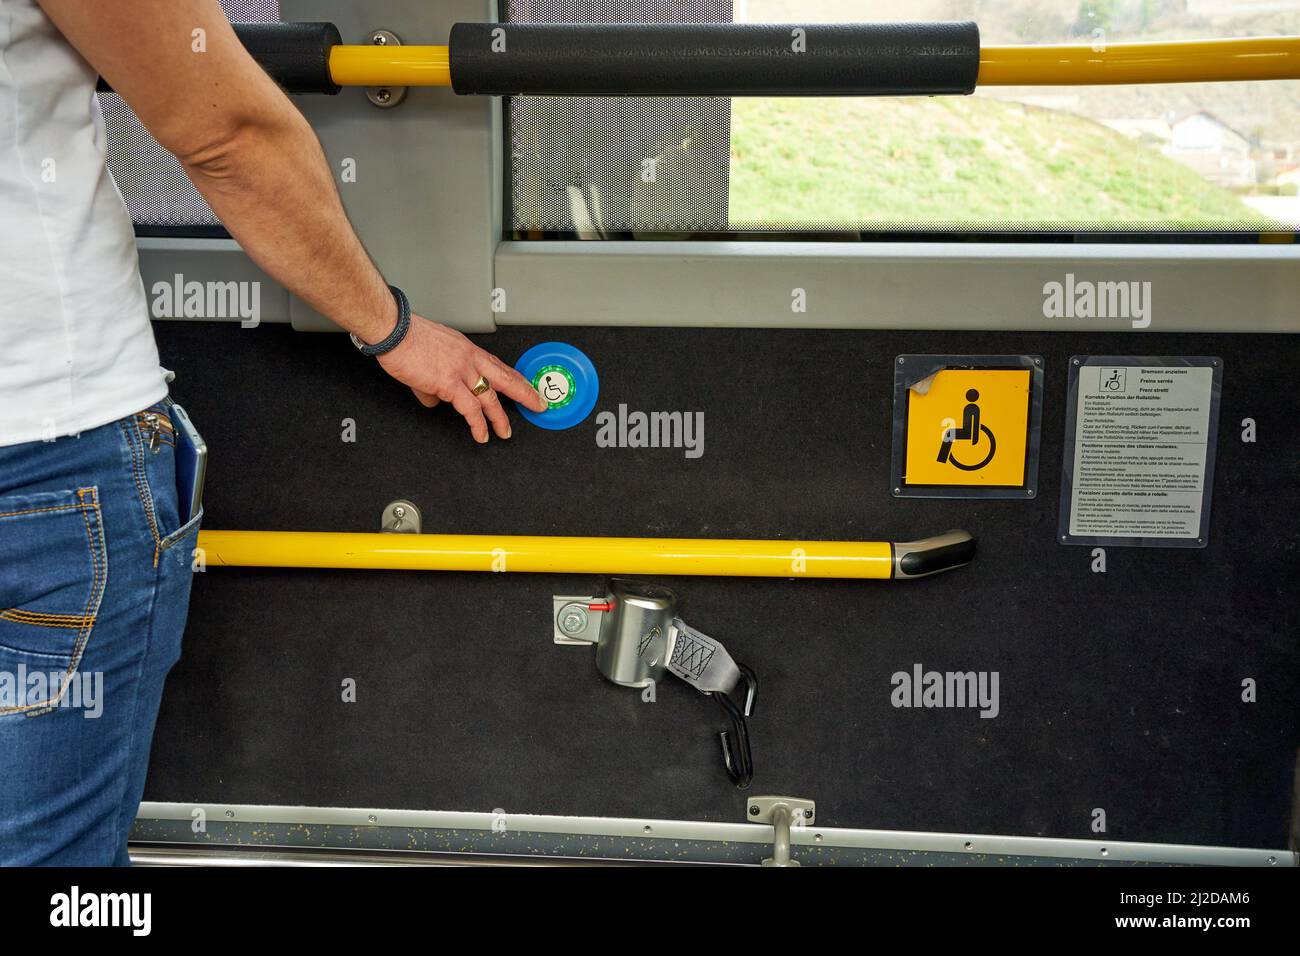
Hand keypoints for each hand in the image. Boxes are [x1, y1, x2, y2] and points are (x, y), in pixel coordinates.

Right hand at [376, 314, 547, 442]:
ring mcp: (461, 371)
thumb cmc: (407, 337)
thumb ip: (435, 381)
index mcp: (467, 349)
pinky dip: (478, 424)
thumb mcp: (431, 354)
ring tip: (505, 432)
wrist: (394, 330)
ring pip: (490, 398)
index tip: (525, 385)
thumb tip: (433, 400)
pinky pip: (470, 409)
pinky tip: (481, 434)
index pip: (497, 365)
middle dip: (524, 393)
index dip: (514, 377)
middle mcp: (469, 358)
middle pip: (504, 378)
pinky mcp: (449, 384)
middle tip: (538, 404)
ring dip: (500, 418)